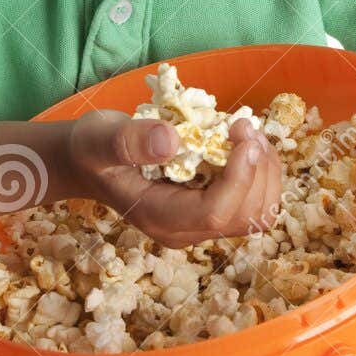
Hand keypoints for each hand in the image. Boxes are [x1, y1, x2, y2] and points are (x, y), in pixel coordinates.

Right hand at [65, 111, 283, 246]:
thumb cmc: (92, 150)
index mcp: (160, 219)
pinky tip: (244, 143)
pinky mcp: (213, 209)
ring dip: (265, 170)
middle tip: (243, 125)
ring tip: (247, 132)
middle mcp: (186, 230)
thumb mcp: (99, 139)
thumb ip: (128, 141)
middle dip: (257, 169)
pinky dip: (260, 170)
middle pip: (246, 216)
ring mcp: (202, 223)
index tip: (242, 132)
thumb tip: (172, 140)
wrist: (90, 162)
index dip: (240, 176)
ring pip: (258, 212)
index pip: (215, 213)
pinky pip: (254, 200)